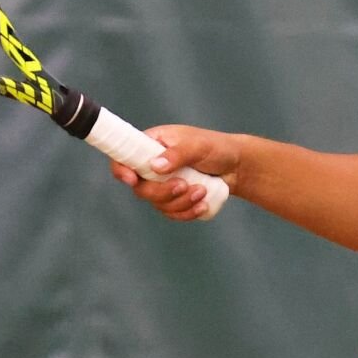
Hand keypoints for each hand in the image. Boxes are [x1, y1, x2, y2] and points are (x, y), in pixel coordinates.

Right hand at [109, 125, 240, 222]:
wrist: (236, 166)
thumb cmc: (216, 148)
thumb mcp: (198, 146)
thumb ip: (177, 154)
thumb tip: (155, 166)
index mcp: (152, 144)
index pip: (124, 156)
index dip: (121, 169)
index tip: (132, 180)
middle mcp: (152, 165)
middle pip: (140, 188)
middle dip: (163, 192)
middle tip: (184, 185)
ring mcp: (162, 184)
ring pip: (157, 204)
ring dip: (180, 203)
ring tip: (203, 190)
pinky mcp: (173, 199)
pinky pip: (171, 213)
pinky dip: (187, 212)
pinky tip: (203, 204)